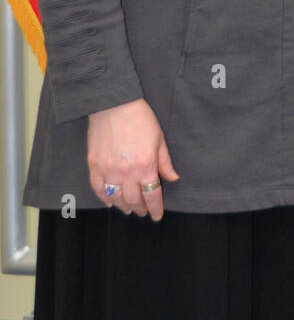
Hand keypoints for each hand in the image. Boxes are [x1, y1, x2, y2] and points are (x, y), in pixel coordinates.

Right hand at [88, 98, 178, 219]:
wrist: (114, 104)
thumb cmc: (140, 118)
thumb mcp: (159, 139)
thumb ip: (165, 162)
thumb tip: (172, 178)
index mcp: (146, 166)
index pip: (152, 195)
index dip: (155, 208)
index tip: (157, 215)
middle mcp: (127, 172)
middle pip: (133, 200)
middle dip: (140, 208)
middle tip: (142, 212)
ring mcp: (108, 170)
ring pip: (116, 199)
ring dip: (123, 206)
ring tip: (128, 208)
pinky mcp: (94, 166)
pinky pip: (99, 189)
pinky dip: (105, 198)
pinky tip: (110, 201)